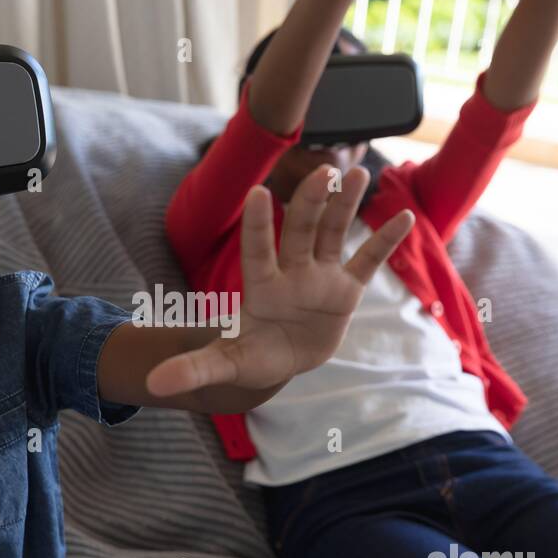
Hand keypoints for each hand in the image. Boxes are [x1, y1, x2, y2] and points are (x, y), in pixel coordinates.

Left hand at [146, 165, 413, 395]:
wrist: (278, 359)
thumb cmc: (249, 356)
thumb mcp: (224, 365)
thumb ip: (193, 370)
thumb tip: (153, 386)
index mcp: (261, 286)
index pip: (258, 250)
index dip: (259, 225)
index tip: (258, 192)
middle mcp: (291, 272)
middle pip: (301, 232)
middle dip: (310, 204)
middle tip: (320, 172)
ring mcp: (320, 277)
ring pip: (334, 234)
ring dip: (346, 206)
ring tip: (358, 172)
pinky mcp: (346, 289)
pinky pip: (367, 261)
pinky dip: (384, 242)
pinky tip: (404, 217)